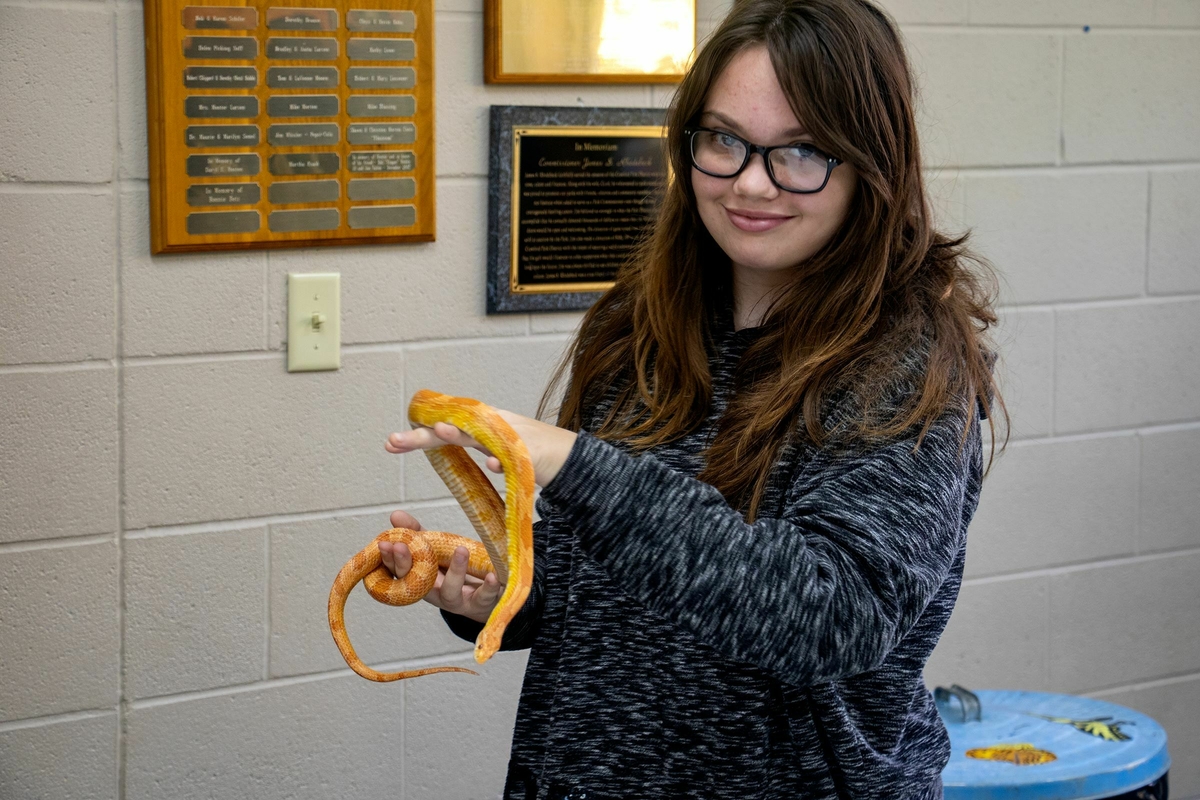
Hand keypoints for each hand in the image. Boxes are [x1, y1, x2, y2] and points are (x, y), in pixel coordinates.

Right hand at [378, 510, 501, 623]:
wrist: (486, 598)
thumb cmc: (454, 570)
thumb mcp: (435, 550)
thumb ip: (417, 534)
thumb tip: (394, 514)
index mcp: (421, 580)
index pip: (400, 572)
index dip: (390, 559)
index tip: (384, 543)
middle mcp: (435, 593)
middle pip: (416, 584)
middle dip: (406, 565)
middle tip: (400, 546)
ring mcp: (458, 600)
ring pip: (451, 591)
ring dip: (455, 571)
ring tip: (461, 550)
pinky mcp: (480, 604)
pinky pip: (484, 597)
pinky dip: (488, 587)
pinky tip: (492, 576)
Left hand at [384, 403, 577, 487]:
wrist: (571, 458)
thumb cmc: (532, 455)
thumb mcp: (498, 449)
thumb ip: (477, 445)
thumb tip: (445, 436)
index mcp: (484, 428)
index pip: (447, 427)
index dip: (419, 435)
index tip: (391, 444)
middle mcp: (495, 427)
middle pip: (455, 429)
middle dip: (424, 435)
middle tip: (393, 441)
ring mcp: (514, 439)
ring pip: (481, 437)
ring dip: (459, 434)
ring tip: (438, 432)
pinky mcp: (532, 455)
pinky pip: (515, 460)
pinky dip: (503, 462)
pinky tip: (492, 466)